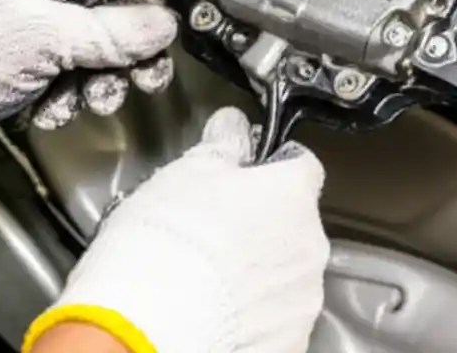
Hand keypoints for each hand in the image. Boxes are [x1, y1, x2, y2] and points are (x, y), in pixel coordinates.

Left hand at [0, 0, 177, 171]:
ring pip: (88, 53)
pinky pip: (63, 79)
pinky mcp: (16, 67)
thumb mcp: (48, 39)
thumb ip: (113, 31)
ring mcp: (23, 30)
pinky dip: (63, 99)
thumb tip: (163, 23)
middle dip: (121, 53)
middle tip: (140, 77)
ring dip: (93, 83)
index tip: (160, 27)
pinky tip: (47, 111)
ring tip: (81, 100)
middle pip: (106, 14)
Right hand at [25, 107, 329, 352]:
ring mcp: (302, 300)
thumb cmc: (164, 248)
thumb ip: (221, 146)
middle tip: (211, 231)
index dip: (270, 167)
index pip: (300, 165)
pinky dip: (251, 317)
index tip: (245, 174)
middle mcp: (310, 247)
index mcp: (292, 195)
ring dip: (256, 273)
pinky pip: (275, 319)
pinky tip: (212, 313)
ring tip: (204, 278)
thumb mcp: (186, 174)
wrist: (146, 331)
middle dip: (259, 225)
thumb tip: (232, 125)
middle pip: (293, 224)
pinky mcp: (288, 342)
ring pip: (285, 274)